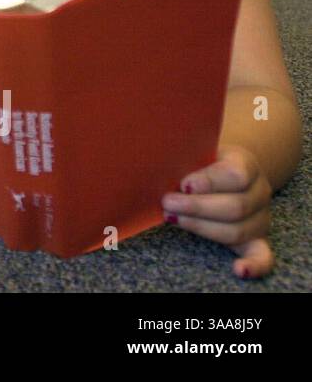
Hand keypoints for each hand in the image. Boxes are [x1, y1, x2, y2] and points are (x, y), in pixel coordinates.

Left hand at [163, 145, 273, 278]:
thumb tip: (158, 166)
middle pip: (236, 207)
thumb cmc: (201, 159)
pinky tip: (239, 270)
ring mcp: (260, 218)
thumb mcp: (196, 150)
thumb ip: (185, 157)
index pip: (236, 175)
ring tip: (173, 218)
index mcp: (247, 165)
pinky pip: (262, 256)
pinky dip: (254, 266)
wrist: (223, 167)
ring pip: (237, 230)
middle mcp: (259, 192)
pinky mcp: (257, 239)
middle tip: (168, 203)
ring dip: (201, 227)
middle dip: (197, 207)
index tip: (183, 184)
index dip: (209, 181)